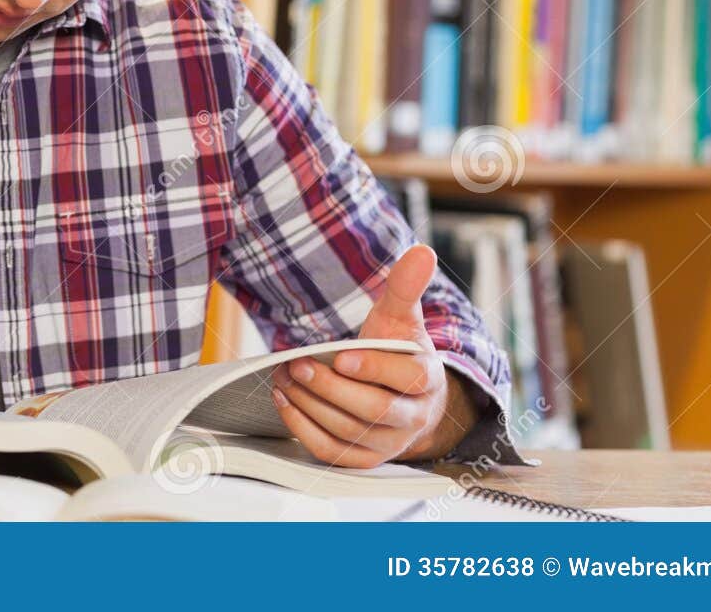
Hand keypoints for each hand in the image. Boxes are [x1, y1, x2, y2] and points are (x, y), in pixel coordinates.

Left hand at [269, 245, 476, 467]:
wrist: (402, 398)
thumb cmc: (397, 352)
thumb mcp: (400, 318)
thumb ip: (405, 287)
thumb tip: (422, 252)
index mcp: (426, 380)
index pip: (408, 378)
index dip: (375, 367)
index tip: (342, 357)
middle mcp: (411, 416)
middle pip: (374, 409)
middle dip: (331, 388)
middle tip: (299, 365)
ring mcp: (387, 442)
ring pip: (349, 431)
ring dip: (310, 404)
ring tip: (284, 375)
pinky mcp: (362, 459)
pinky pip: (332, 451)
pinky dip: (303, 427)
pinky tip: (284, 400)